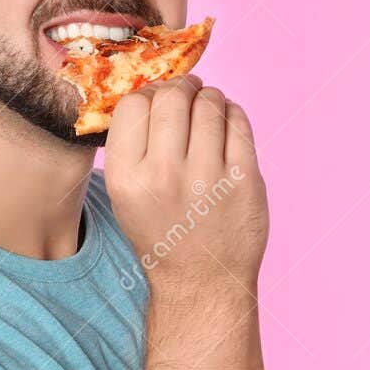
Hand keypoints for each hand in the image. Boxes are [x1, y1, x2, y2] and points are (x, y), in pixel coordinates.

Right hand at [104, 75, 268, 296]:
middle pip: (171, 96)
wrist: (201, 281)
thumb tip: (151, 89)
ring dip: (209, 97)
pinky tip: (227, 122)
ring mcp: (207, 178)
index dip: (147, 94)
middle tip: (188, 93)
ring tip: (208, 108)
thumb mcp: (126, 195)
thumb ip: (131, 145)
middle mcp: (164, 175)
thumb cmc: (161, 231)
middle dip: (181, 88)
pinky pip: (239, 122)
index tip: (158, 99)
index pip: (133, 104)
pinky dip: (232, 113)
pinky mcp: (244, 180)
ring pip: (209, 102)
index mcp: (127, 178)